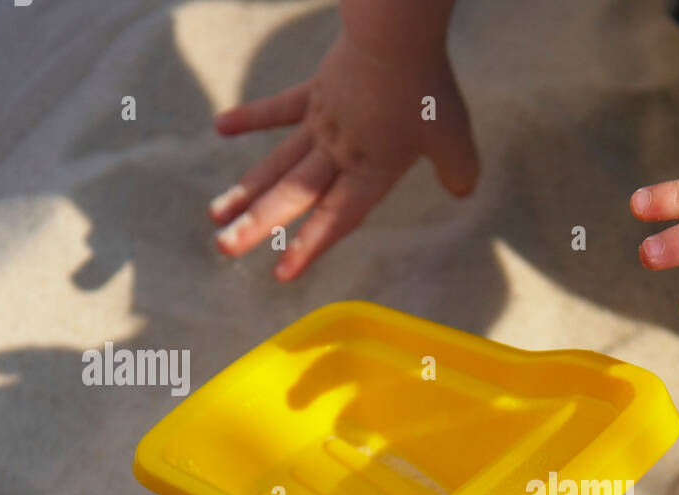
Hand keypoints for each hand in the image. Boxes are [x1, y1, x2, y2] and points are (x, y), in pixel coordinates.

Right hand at [208, 30, 477, 279]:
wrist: (396, 35)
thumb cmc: (427, 90)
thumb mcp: (456, 140)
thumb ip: (459, 172)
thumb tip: (462, 191)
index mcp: (370, 172)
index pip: (336, 219)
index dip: (310, 247)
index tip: (283, 274)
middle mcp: (338, 154)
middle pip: (293, 196)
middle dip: (258, 226)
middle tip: (224, 248)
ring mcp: (321, 123)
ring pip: (278, 163)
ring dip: (246, 190)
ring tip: (216, 215)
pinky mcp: (316, 91)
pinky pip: (280, 108)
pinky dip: (251, 117)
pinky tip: (220, 127)